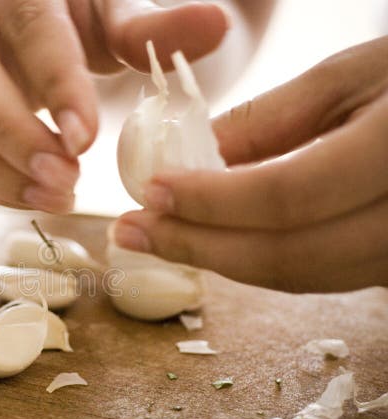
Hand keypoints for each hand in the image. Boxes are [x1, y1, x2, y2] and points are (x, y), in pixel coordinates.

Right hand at [0, 0, 229, 213]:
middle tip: (63, 181)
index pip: (29, 25)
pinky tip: (25, 196)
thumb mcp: (116, 15)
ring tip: (50, 198)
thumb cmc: (81, 16)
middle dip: (9, 133)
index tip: (85, 139)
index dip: (55, 83)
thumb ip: (154, 26)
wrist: (35, 26)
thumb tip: (212, 25)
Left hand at [112, 36, 387, 291]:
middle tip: (130, 232)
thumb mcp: (353, 75)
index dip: (211, 200)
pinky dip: (260, 262)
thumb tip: (187, 160)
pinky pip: (322, 275)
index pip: (289, 196)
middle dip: (198, 246)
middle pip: (290, 255)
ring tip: (159, 238)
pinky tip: (214, 242)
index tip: (148, 191)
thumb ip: (271, 120)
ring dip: (221, 261)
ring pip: (304, 277)